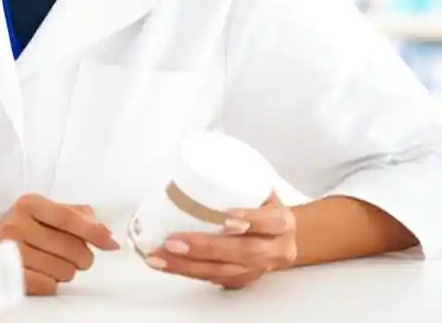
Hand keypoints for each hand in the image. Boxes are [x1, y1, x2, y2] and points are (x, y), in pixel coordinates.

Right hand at [0, 193, 117, 295]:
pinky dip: (52, 283)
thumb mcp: (50, 212)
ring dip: (65, 271)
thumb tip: (107, 235)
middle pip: (71, 248)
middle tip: (73, 255)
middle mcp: (16, 224)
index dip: (93, 232)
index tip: (110, 244)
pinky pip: (48, 286)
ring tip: (52, 263)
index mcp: (29, 204)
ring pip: (63, 271)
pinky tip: (43, 273)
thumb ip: (81, 217)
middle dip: (81, 256)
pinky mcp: (8, 275)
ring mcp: (9, 251)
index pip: (67, 218)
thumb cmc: (30, 227)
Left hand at [145, 192, 297, 289]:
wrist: (283, 237)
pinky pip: (214, 279)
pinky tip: (164, 264)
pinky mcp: (242, 280)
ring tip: (159, 257)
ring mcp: (258, 269)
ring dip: (187, 266)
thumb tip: (194, 161)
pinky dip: (186, 271)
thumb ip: (238, 180)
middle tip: (172, 241)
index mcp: (282, 223)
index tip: (226, 217)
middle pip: (244, 252)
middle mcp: (275, 250)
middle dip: (206, 248)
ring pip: (224, 272)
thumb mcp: (260, 190)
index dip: (251, 220)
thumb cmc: (263, 207)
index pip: (271, 222)